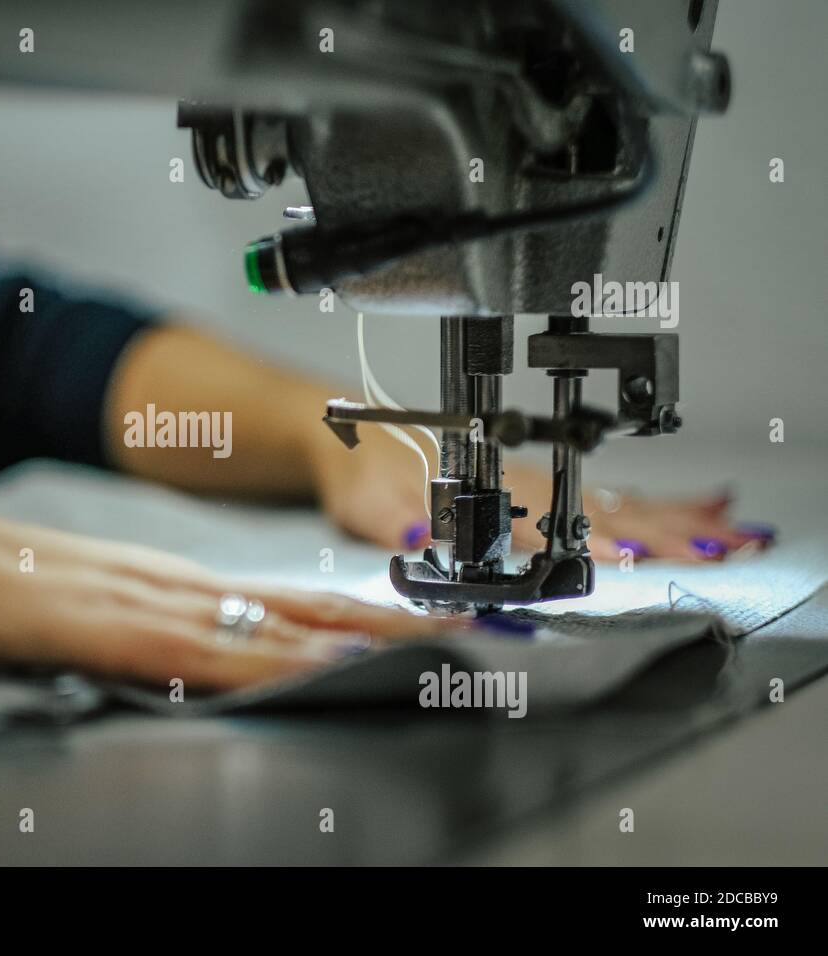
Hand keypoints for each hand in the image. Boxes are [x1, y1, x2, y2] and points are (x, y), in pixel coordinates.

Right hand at [0, 495, 464, 689]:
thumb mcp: (83, 608)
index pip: (281, 602)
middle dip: (383, 621)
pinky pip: (213, 652)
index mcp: (168, 585)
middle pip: (297, 608)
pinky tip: (319, 664)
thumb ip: (144, 632)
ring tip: (429, 641)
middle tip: (461, 622)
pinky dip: (276, 661)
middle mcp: (174, 588)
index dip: (355, 613)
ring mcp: (149, 605)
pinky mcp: (116, 628)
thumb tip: (193, 663)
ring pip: (272, 626)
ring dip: (355, 637)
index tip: (417, 622)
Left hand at [307, 421, 772, 562]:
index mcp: (483, 494)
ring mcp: (536, 485)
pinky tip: (695, 507)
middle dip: (658, 532)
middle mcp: (521, 487)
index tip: (638, 556)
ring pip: (612, 502)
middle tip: (718, 548)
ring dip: (670, 519)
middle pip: (598, 511)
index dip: (589, 542)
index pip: (546, 524)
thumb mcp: (366, 503)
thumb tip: (420, 543)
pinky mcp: (541, 486)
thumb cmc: (362, 473)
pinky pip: (605, 495)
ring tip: (725, 530)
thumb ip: (396, 524)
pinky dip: (657, 502)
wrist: (351, 436)